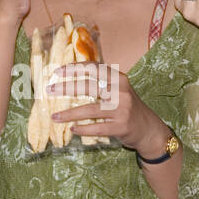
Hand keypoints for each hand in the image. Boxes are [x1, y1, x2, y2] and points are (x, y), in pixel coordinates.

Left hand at [46, 63, 167, 153]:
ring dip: (69, 114)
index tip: (58, 71)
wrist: (149, 129)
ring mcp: (122, 110)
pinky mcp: (121, 127)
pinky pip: (97, 128)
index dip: (75, 68)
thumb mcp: (119, 90)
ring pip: (90, 110)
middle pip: (89, 87)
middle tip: (49, 90)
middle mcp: (121, 92)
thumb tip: (71, 78)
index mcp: (119, 79)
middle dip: (66, 88)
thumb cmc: (127, 107)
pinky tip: (72, 129)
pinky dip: (83, 129)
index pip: (94, 69)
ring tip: (54, 116)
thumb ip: (102, 83)